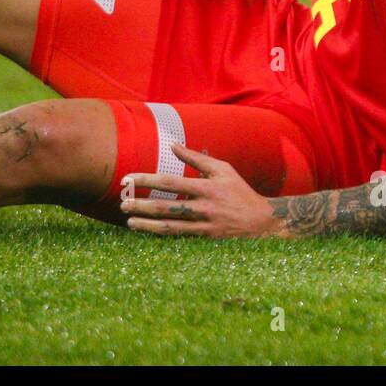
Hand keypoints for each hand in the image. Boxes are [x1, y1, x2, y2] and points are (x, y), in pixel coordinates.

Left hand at [120, 144, 277, 237]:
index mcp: (207, 187)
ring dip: (147, 225)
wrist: (262, 222)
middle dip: (141, 206)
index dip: (146, 180)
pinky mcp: (205, 240)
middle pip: (166, 207)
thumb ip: (196, 158)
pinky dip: (161, 235)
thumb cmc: (239, 192)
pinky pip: (179, 238)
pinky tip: (148, 232)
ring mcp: (204, 226)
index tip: (128, 179)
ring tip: (129, 222)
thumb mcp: (222, 169)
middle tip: (123, 203)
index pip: (170, 182)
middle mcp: (204, 207)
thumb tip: (172, 145)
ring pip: (170, 227)